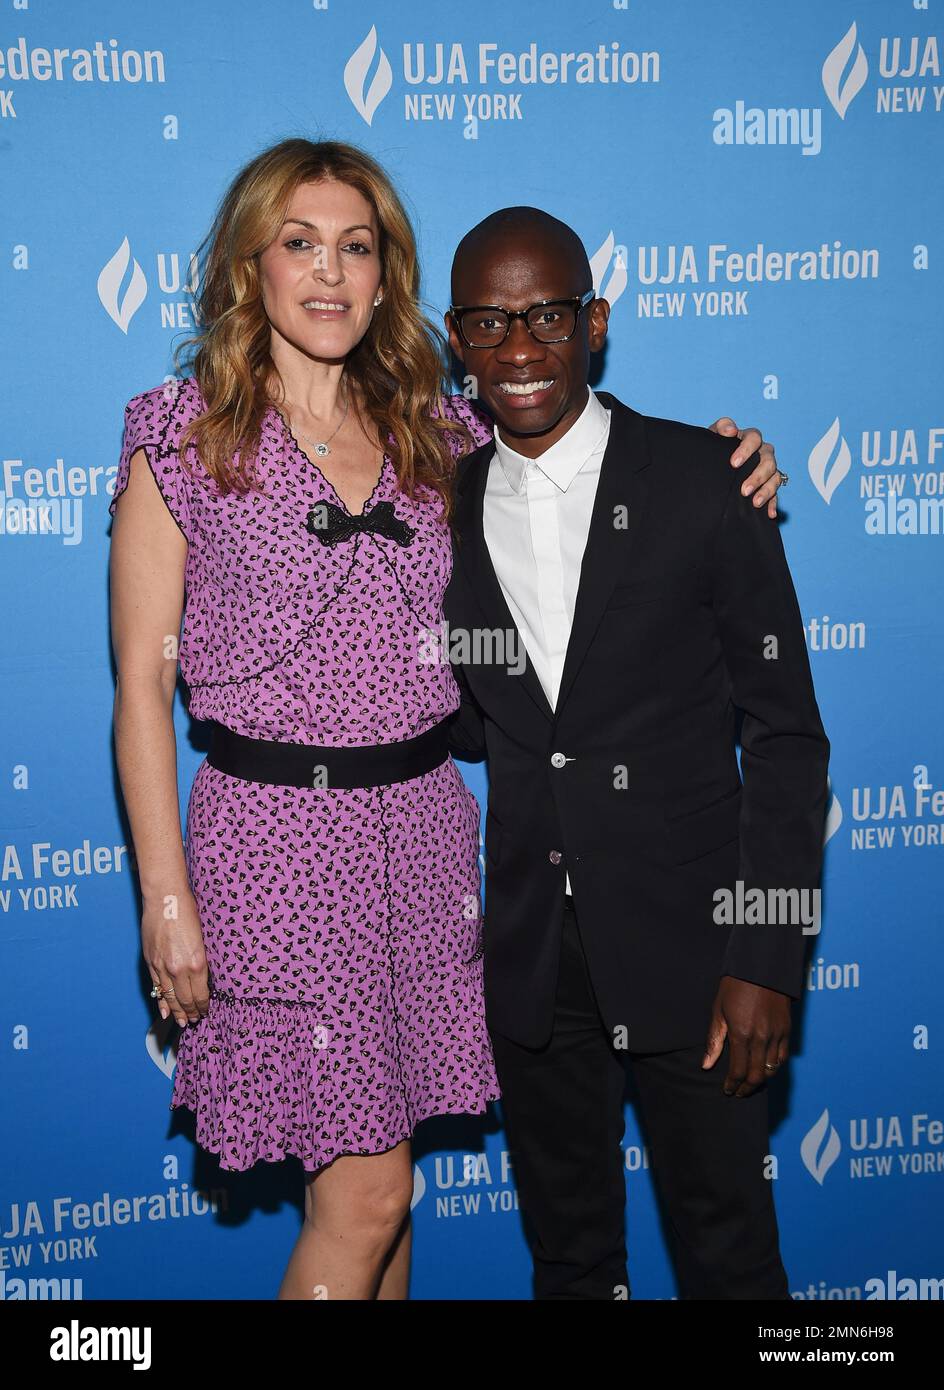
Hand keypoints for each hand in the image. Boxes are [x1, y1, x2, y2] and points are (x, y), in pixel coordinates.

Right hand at [142, 888, 209, 1027]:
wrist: (166, 899)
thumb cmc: (189, 912)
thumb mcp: (204, 939)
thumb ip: (202, 961)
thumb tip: (204, 979)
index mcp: (197, 963)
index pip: (200, 995)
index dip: (203, 1007)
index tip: (206, 1011)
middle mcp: (179, 969)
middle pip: (185, 999)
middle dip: (191, 1013)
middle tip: (196, 1021)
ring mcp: (162, 967)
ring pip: (169, 997)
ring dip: (176, 1012)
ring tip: (183, 1022)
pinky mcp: (150, 962)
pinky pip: (156, 987)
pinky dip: (160, 1001)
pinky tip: (164, 1011)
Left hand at [702, 976, 790, 1096]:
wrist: (761, 966)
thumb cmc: (735, 986)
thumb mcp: (718, 1011)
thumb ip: (714, 1040)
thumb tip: (706, 1065)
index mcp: (741, 1033)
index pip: (738, 1071)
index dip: (732, 1085)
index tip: (727, 1090)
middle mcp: (761, 1037)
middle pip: (756, 1075)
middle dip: (746, 1088)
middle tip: (738, 1092)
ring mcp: (776, 1034)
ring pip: (771, 1069)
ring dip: (760, 1080)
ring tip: (750, 1083)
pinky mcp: (787, 1030)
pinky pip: (783, 1057)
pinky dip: (774, 1067)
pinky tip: (764, 1069)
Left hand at [708, 417, 784, 518]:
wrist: (712, 466)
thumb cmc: (714, 449)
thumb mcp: (713, 436)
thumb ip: (721, 428)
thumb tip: (730, 430)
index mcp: (750, 438)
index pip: (754, 438)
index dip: (746, 450)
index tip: (733, 464)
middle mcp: (762, 453)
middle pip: (768, 461)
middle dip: (757, 476)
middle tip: (743, 490)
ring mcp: (767, 469)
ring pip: (775, 477)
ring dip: (767, 490)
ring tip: (755, 502)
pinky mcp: (768, 485)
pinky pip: (776, 494)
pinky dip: (773, 503)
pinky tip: (770, 513)